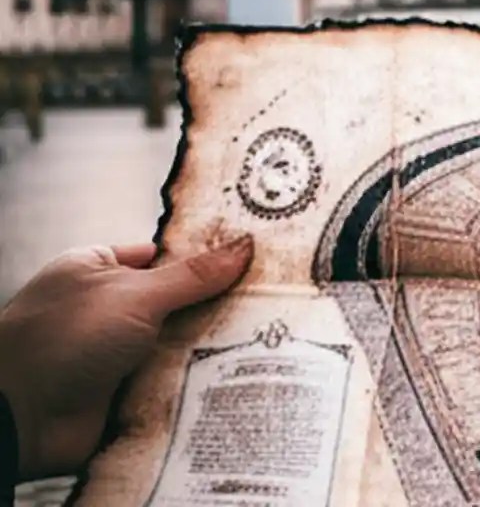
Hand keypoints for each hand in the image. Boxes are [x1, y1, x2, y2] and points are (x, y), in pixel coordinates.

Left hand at [0, 234, 252, 479]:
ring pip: (179, 344)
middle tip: (269, 302)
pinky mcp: (125, 392)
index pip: (161, 256)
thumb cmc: (62, 340)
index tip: (252, 259)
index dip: (203, 257)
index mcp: (94, 269)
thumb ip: (192, 275)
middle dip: (214, 306)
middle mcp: (105, 309)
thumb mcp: (134, 294)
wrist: (22, 419)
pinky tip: (236, 374)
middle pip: (176, 302)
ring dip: (209, 347)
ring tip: (265, 338)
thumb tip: (243, 246)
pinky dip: (196, 380)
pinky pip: (172, 380)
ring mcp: (114, 353)